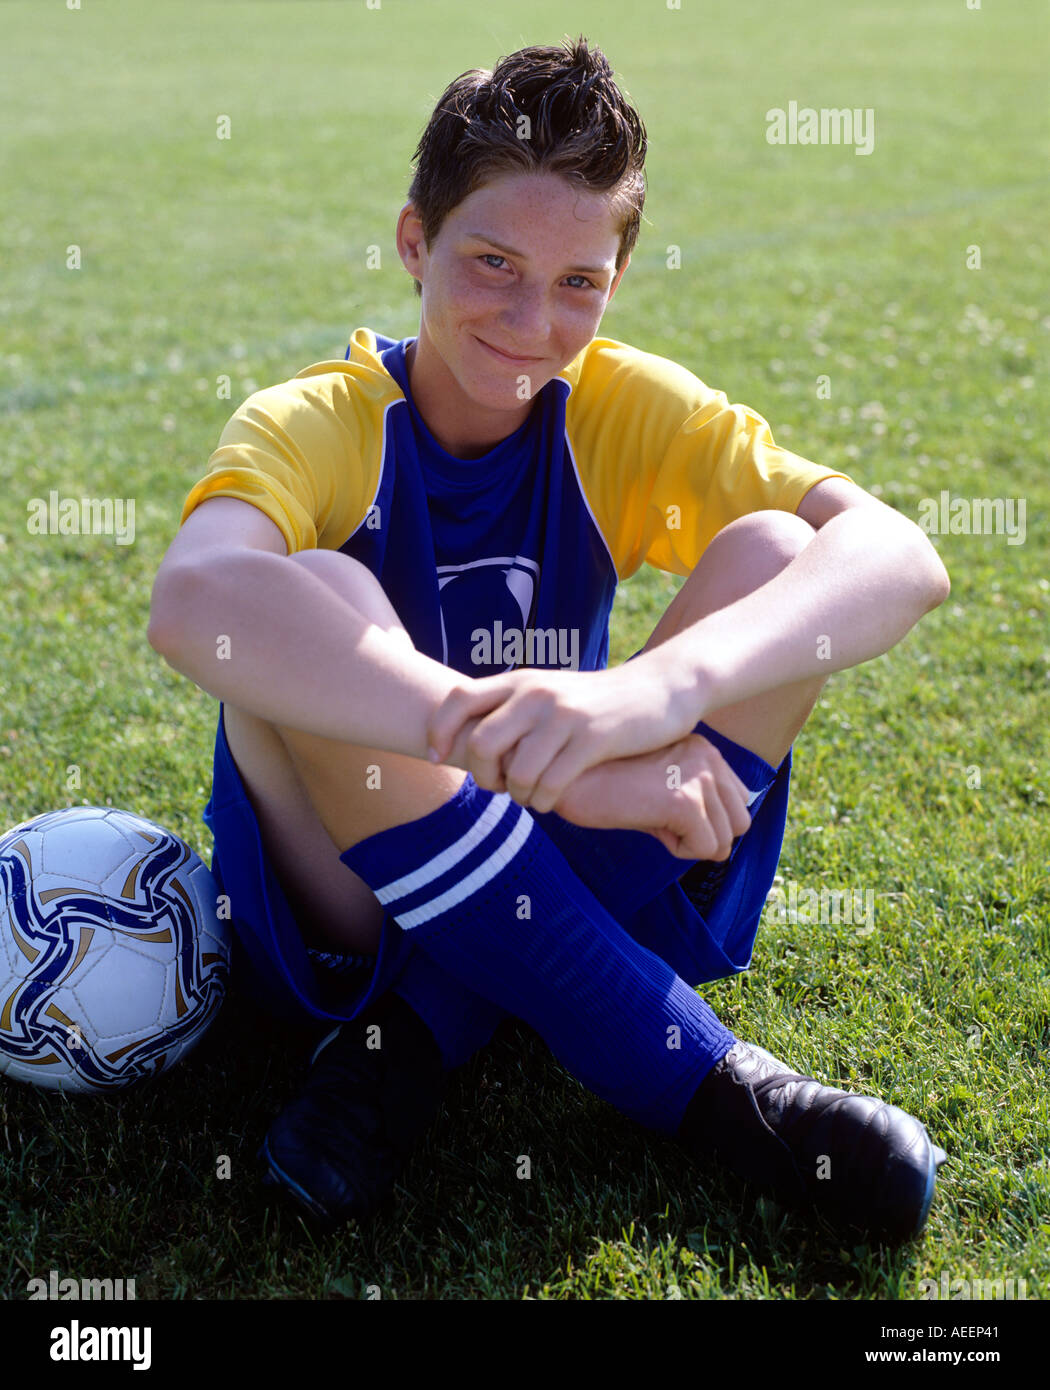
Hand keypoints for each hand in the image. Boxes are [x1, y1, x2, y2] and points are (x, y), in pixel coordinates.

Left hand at [426, 654, 701, 812]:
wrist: (660, 690)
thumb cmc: (596, 703)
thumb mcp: (548, 694)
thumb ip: (511, 711)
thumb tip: (465, 744)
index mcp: (520, 681)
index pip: (457, 700)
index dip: (438, 732)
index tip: (439, 758)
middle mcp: (536, 693)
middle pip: (480, 744)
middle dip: (482, 776)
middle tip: (499, 786)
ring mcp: (564, 715)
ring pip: (516, 772)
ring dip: (518, 795)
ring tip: (531, 795)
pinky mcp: (593, 739)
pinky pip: (551, 784)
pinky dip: (544, 801)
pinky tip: (552, 798)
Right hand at [551, 733, 753, 859]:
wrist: (565, 774)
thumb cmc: (602, 782)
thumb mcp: (656, 782)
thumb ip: (689, 799)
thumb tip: (717, 843)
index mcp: (703, 749)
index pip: (739, 801)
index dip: (706, 819)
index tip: (667, 811)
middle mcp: (707, 757)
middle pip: (739, 823)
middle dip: (703, 836)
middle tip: (659, 820)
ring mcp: (698, 777)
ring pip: (725, 841)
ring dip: (688, 844)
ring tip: (649, 819)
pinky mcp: (685, 801)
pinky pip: (704, 849)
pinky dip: (676, 850)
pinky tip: (646, 824)